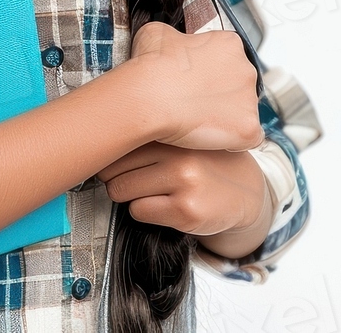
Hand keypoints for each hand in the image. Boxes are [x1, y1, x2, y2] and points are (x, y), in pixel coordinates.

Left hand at [97, 143, 272, 253]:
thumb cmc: (203, 160)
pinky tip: (164, 204)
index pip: (116, 137)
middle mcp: (177, 152)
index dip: (108, 150)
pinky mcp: (186, 210)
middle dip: (117, 175)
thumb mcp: (181, 136)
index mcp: (172, 129)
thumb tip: (94, 134)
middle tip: (136, 175)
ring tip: (152, 189)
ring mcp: (183, 181)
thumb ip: (147, 131)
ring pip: (121, 190)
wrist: (246, 192)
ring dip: (129, 194)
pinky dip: (144, 211)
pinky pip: (139, 211)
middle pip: (112, 166)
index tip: (107, 152)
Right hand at [123, 21, 261, 150]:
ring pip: (243, 110)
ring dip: (226, 115)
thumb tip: (173, 44)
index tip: (197, 77)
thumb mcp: (157, 33)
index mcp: (229, 44)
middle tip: (195, 99)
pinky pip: (248, 137)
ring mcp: (250, 101)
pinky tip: (209, 135)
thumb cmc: (153, 67)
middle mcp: (246, 69)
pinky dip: (233, 139)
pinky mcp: (248, 128)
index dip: (211, 68)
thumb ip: (177, 38)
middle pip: (240, 83)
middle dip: (221, 91)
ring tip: (198, 118)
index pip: (229, 56)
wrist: (150, 97)